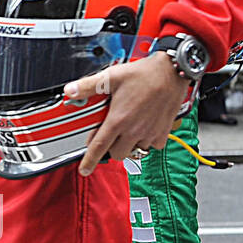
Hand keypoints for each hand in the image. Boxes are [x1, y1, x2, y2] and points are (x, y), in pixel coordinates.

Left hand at [66, 53, 190, 175]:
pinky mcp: (163, 133)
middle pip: (116, 153)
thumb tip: (70, 91)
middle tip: (109, 132)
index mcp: (118, 120)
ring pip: (134, 150)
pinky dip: (145, 140)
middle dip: (110, 147)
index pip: (99, 146)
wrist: (171, 72)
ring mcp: (150, 133)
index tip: (84, 170)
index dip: (90, 161)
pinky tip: (142, 126)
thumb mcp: (110, 77)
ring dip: (127, 143)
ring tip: (127, 126)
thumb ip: (88, 86)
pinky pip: (151, 146)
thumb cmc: (143, 74)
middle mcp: (134, 130)